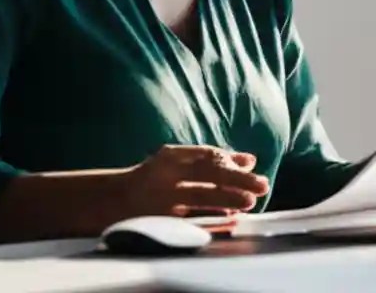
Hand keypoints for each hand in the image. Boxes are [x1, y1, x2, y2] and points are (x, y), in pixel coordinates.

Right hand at [115, 144, 269, 218]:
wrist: (113, 200)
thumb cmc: (154, 179)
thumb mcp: (177, 163)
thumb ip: (210, 160)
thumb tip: (249, 160)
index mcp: (170, 157)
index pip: (205, 155)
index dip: (231, 162)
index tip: (253, 169)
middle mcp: (165, 173)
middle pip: (206, 172)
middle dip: (236, 178)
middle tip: (262, 184)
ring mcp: (162, 196)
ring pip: (200, 194)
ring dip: (228, 198)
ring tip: (250, 202)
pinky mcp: (160, 217)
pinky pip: (191, 217)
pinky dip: (212, 217)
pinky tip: (229, 219)